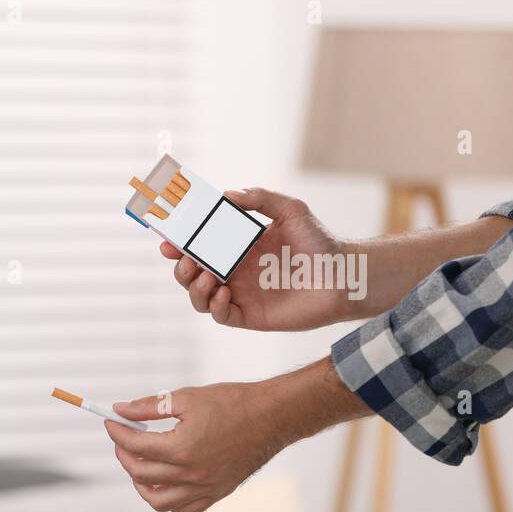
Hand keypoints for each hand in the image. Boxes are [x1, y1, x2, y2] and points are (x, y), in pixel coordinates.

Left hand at [101, 382, 291, 511]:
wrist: (272, 417)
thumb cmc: (233, 404)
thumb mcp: (186, 398)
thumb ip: (149, 407)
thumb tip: (121, 410)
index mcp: (180, 448)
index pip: (134, 446)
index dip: (117, 433)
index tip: (112, 422)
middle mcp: (191, 473)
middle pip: (140, 473)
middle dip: (124, 455)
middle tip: (123, 440)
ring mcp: (204, 487)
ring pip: (158, 501)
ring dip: (141, 484)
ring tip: (139, 465)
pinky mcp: (217, 494)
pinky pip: (184, 510)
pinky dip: (169, 501)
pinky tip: (165, 482)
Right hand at [161, 187, 349, 330]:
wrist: (343, 274)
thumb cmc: (319, 241)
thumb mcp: (290, 210)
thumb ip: (259, 199)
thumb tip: (227, 195)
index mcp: (237, 248)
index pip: (200, 247)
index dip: (180, 244)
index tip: (169, 238)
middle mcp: (234, 272)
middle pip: (191, 273)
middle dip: (180, 267)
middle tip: (184, 259)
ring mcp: (240, 295)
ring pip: (199, 297)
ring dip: (193, 287)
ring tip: (204, 276)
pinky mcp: (250, 316)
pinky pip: (220, 315)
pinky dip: (214, 306)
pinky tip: (222, 292)